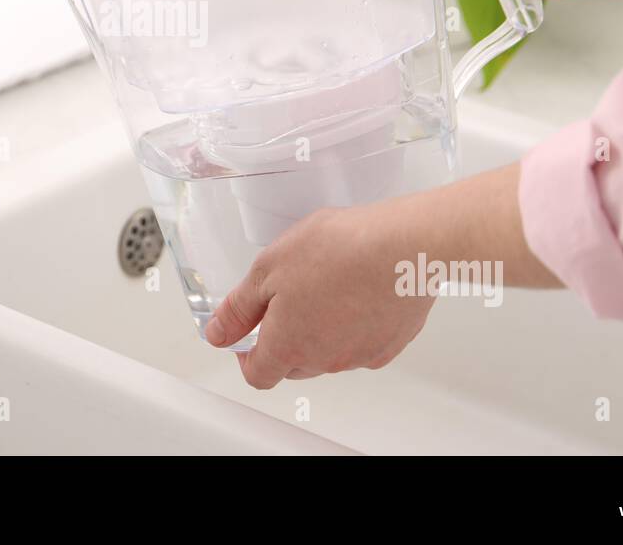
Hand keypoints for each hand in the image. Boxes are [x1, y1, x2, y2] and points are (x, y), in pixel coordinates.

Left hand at [204, 164, 560, 388]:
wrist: (404, 247)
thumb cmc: (338, 251)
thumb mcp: (268, 267)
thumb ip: (239, 307)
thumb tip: (217, 333)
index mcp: (288, 345)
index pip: (257, 375)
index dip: (246, 355)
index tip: (247, 332)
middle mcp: (324, 360)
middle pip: (292, 364)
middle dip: (283, 337)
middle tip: (287, 296)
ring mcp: (359, 356)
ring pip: (328, 353)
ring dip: (320, 329)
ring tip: (327, 283)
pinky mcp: (390, 344)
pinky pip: (362, 343)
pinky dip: (354, 325)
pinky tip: (357, 290)